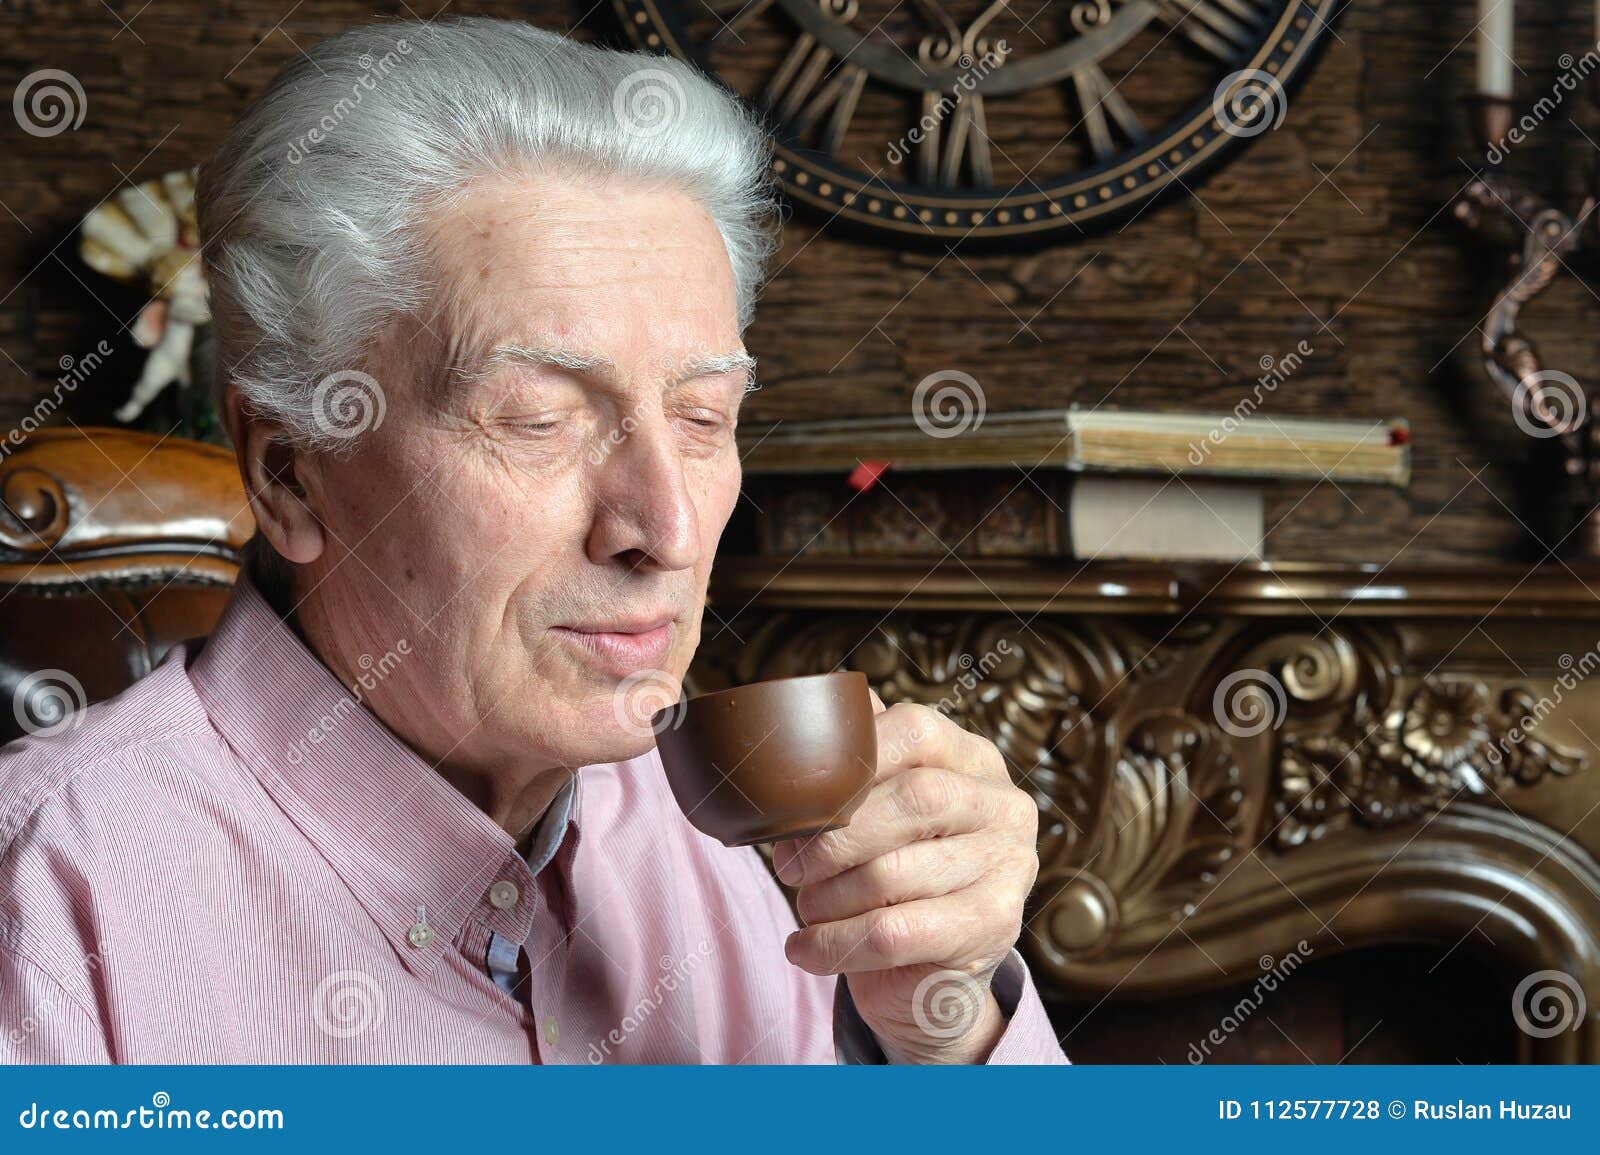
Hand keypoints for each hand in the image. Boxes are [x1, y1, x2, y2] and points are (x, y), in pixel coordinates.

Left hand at [771, 694, 1038, 1063]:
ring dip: (828, 898)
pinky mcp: (993, 926)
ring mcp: (1009, 865)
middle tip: (790, 866)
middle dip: (833, 837)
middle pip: (913, 798)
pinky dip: (833, 943)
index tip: (798, 803)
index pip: (914, 730)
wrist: (928, 970)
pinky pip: (893, 932)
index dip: (848, 761)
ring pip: (893, 872)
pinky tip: (806, 948)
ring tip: (807, 906)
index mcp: (974, 758)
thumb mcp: (882, 808)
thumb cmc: (894, 869)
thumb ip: (856, 758)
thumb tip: (794, 719)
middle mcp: (1005, 804)